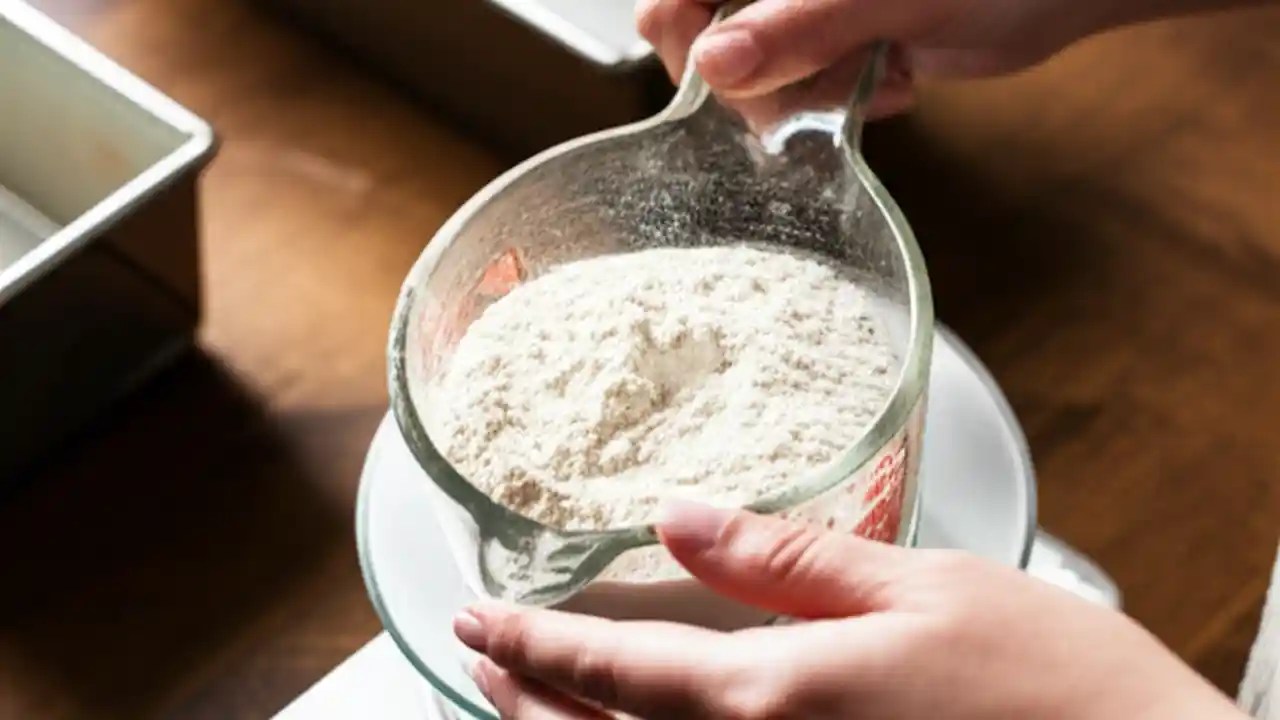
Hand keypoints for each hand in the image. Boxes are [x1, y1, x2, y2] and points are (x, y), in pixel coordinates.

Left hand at [454, 503, 1243, 718]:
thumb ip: (787, 560)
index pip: (612, 672)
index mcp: (775, 698)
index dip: (531, 646)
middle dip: (528, 703)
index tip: (473, 622)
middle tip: (482, 660)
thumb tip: (682, 519)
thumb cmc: (1046, 683)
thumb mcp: (918, 589)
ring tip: (526, 701)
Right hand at [635, 0, 1239, 119]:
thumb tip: (712, 62)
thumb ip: (798, 23)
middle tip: (812, 84)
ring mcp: (805, 10)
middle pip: (703, 38)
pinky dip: (837, 100)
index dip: (682, 34)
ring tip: (872, 74)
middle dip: (756, 77)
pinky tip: (892, 76)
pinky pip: (799, 89)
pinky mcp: (834, 42)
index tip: (720, 73)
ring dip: (803, 95)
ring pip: (749, 74)